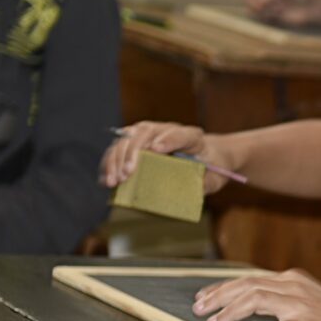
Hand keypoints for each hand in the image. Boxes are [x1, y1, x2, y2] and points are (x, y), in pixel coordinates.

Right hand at [99, 121, 230, 191]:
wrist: (205, 158)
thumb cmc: (210, 168)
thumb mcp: (215, 178)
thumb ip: (205, 183)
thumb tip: (188, 190)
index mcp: (191, 136)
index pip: (180, 134)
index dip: (168, 140)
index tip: (157, 149)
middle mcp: (167, 130)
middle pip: (145, 132)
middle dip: (133, 152)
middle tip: (128, 173)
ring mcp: (149, 135)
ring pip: (127, 139)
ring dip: (116, 159)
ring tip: (114, 181)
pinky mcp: (136, 145)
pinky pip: (118, 150)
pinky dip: (109, 164)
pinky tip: (105, 180)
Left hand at [193, 269, 320, 320]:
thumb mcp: (310, 302)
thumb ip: (284, 302)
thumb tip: (254, 309)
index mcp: (292, 281)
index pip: (249, 280)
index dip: (222, 288)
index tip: (203, 298)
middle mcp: (293, 288)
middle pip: (246, 287)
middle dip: (217, 298)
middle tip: (197, 310)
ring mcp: (301, 306)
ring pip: (255, 301)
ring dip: (229, 313)